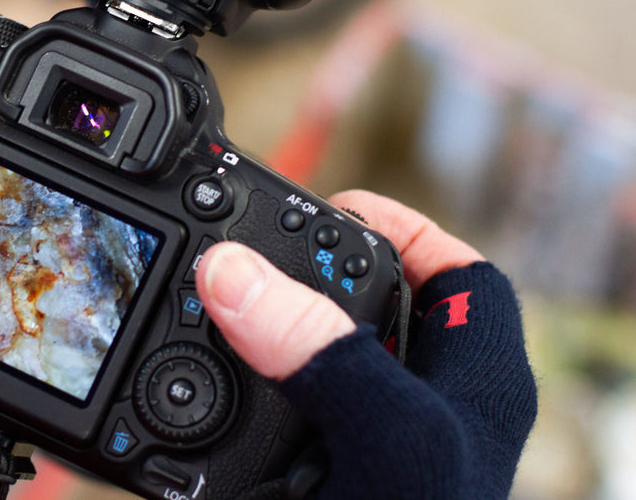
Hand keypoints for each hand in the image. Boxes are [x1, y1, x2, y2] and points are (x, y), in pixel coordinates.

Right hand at [196, 190, 535, 498]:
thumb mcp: (386, 437)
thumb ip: (321, 351)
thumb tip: (233, 271)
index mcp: (474, 387)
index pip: (463, 279)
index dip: (408, 229)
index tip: (338, 201)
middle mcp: (425, 411)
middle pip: (379, 309)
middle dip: (315, 272)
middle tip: (255, 247)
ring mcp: (370, 445)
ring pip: (318, 360)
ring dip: (263, 331)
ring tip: (217, 303)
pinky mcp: (314, 475)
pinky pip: (268, 412)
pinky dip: (230, 390)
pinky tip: (199, 381)